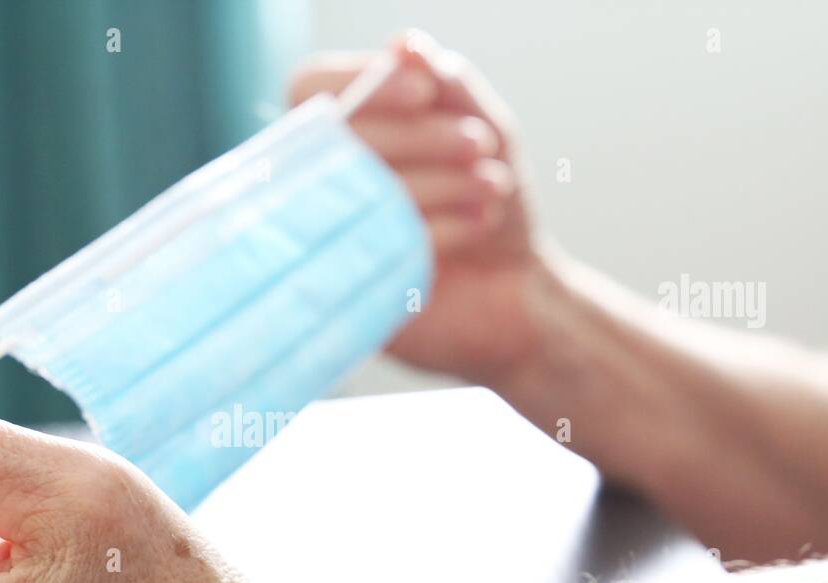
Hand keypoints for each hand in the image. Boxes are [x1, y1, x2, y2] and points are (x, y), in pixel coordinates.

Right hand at [290, 32, 554, 380]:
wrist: (518, 292)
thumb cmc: (491, 202)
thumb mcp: (483, 128)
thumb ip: (448, 84)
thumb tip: (405, 46)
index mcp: (346, 132)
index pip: (308, 88)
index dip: (358, 81)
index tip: (423, 91)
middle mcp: (324, 180)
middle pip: (339, 139)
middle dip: (418, 136)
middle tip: (477, 143)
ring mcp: (329, 237)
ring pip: (359, 192)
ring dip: (439, 180)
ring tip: (493, 185)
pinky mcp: (348, 289)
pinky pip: (378, 246)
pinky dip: (439, 227)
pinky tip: (478, 224)